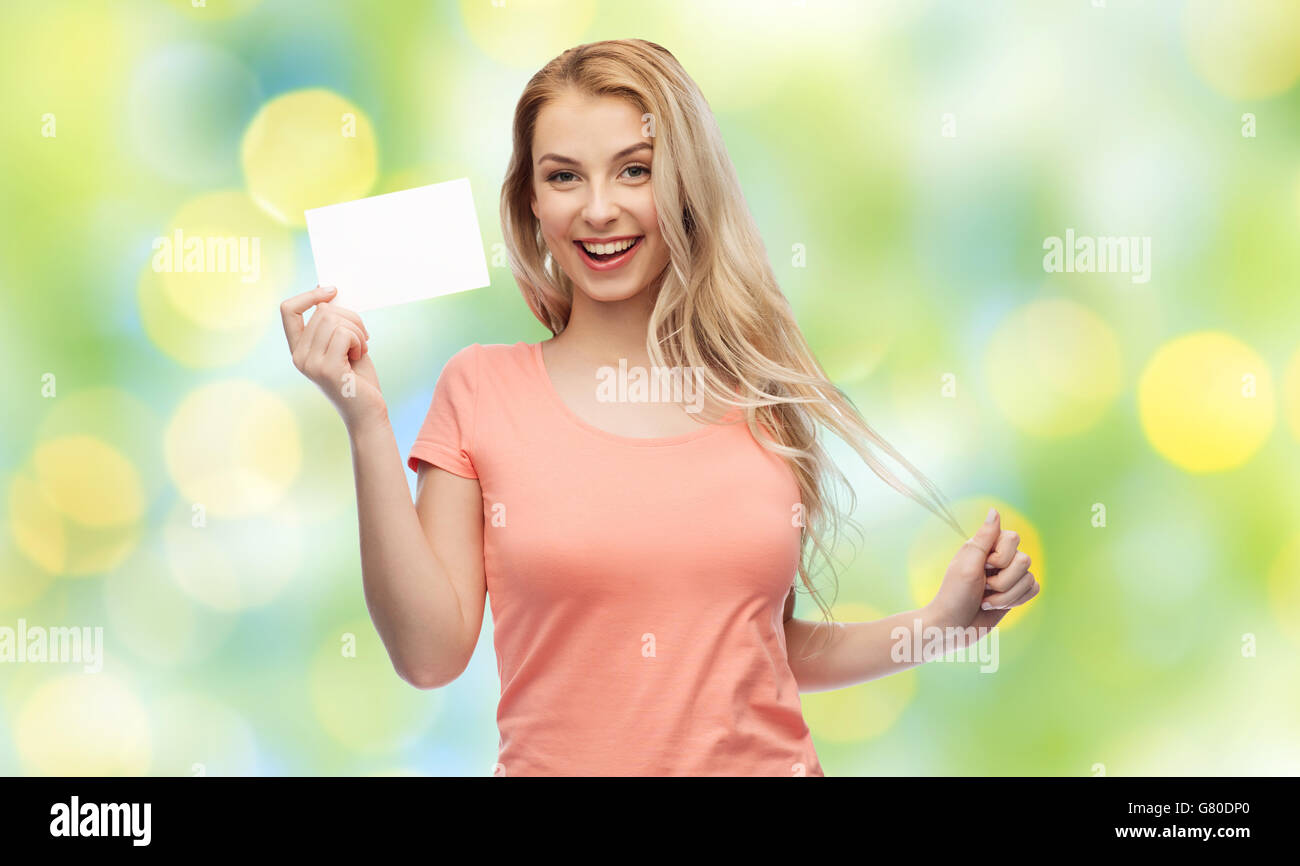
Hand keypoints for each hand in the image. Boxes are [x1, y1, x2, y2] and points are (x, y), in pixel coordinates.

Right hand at [281, 285, 387, 433]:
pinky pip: (344, 334)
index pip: (288, 310)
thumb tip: (327, 290)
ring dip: (357, 330)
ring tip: (361, 349)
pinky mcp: (326, 369)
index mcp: (299, 349)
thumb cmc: (359, 379)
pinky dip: (359, 341)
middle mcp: (299, 356)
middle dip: (350, 318)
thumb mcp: (344, 344)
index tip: (332, 291)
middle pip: (322, 312)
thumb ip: (334, 323)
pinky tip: (360, 356)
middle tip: (363, 337)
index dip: (309, 295)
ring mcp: (310, 363)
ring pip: (334, 321)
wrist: (368, 413)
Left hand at [928, 508, 1039, 631]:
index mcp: (985, 546)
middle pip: (1024, 560)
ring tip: (985, 601)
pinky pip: (1034, 589)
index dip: (1001, 557)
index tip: (983, 567)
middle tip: (982, 588)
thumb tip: (994, 510)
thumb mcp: (968, 564)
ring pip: (1029, 578)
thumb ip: (985, 537)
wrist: (953, 627)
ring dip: (1005, 596)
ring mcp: (1009, 576)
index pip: (1013, 537)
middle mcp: (999, 558)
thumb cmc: (954, 595)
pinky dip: (1016, 601)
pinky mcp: (1016, 593)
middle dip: (1002, 581)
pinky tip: (997, 606)